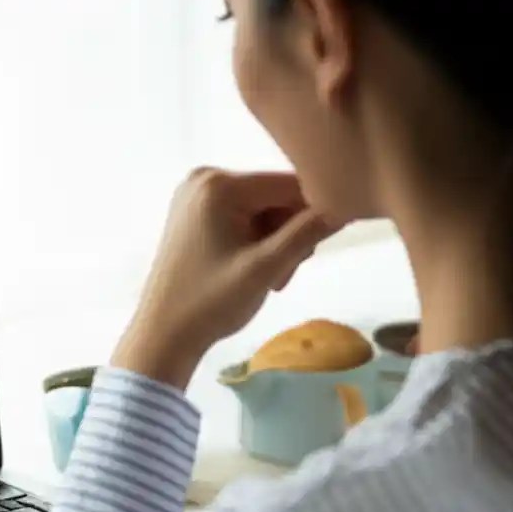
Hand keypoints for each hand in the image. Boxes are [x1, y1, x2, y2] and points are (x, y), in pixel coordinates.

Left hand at [112, 168, 345, 388]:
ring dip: (276, 243)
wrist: (163, 334)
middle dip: (289, 235)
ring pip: (265, 210)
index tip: (310, 253)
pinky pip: (244, 216)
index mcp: (219, 185)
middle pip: (277, 196)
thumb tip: (349, 204)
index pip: (291, 184)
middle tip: (281, 276)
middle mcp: (206, 177)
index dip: (314, 215)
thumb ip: (309, 232)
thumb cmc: (211, 302)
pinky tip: (252, 269)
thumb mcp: (266, 267)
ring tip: (267, 279)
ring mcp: (197, 194)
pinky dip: (257, 242)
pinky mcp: (195, 212)